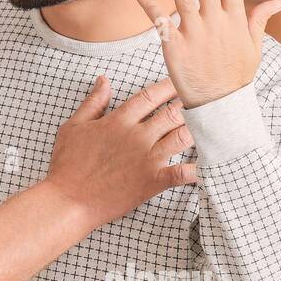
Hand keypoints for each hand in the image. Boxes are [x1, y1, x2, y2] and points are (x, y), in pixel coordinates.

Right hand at [44, 75, 197, 226]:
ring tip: (212, 122)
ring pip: (181, 137)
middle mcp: (137, 136)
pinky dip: (199, 168)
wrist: (69, 200)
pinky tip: (212, 162)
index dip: (168, 86)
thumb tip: (104, 80)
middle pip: (172, 113)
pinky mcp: (152, 181)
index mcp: (118, 121)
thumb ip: (93, 102)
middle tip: (204, 98)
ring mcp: (147, 158)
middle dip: (189, 103)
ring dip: (198, 129)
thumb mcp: (74, 127)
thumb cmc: (68, 165)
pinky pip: (182, 173)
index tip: (181, 80)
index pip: (149, 96)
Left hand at [132, 0, 280, 108]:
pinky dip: (146, 2)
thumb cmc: (236, 77)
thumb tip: (276, 2)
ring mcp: (196, 34)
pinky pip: (159, 20)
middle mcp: (216, 22)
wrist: (220, 106)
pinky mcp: (175, 47)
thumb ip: (258, 21)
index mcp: (236, 19)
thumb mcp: (253, 48)